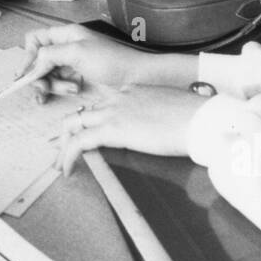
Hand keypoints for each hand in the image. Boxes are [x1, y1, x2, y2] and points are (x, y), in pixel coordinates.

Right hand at [18, 23, 187, 96]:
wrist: (137, 77)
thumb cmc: (113, 60)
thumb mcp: (78, 52)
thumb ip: (51, 54)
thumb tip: (33, 64)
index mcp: (66, 34)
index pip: (35, 39)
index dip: (27, 56)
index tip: (27, 74)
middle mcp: (67, 46)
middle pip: (39, 60)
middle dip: (40, 75)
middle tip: (43, 89)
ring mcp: (72, 62)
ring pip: (48, 73)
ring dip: (54, 84)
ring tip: (71, 89)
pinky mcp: (78, 77)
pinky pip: (60, 82)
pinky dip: (60, 89)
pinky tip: (72, 91)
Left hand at [55, 88, 201, 174]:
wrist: (201, 119)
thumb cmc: (197, 118)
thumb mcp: (175, 112)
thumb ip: (161, 117)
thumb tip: (164, 132)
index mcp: (134, 90)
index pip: (104, 103)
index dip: (94, 120)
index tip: (91, 133)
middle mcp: (119, 96)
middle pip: (83, 111)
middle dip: (69, 129)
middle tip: (63, 147)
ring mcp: (114, 111)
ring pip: (74, 124)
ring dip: (63, 145)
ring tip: (58, 163)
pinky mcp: (112, 129)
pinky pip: (79, 142)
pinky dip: (68, 156)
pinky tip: (66, 170)